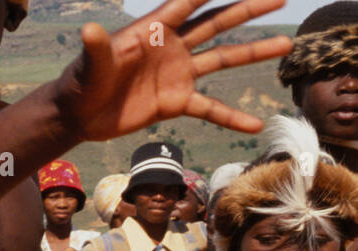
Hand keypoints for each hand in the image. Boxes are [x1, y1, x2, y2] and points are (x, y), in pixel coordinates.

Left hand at [56, 0, 292, 139]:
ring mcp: (177, 74)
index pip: (188, 2)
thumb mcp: (89, 66)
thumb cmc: (81, 84)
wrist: (79, 116)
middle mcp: (172, 47)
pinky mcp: (175, 102)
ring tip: (285, 45)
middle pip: (216, 22)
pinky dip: (231, 116)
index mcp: (153, 30)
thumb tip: (88, 31)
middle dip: (247, 9)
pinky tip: (255, 123)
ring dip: (253, 52)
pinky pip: (209, 108)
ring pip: (222, 59)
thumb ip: (95, 49)